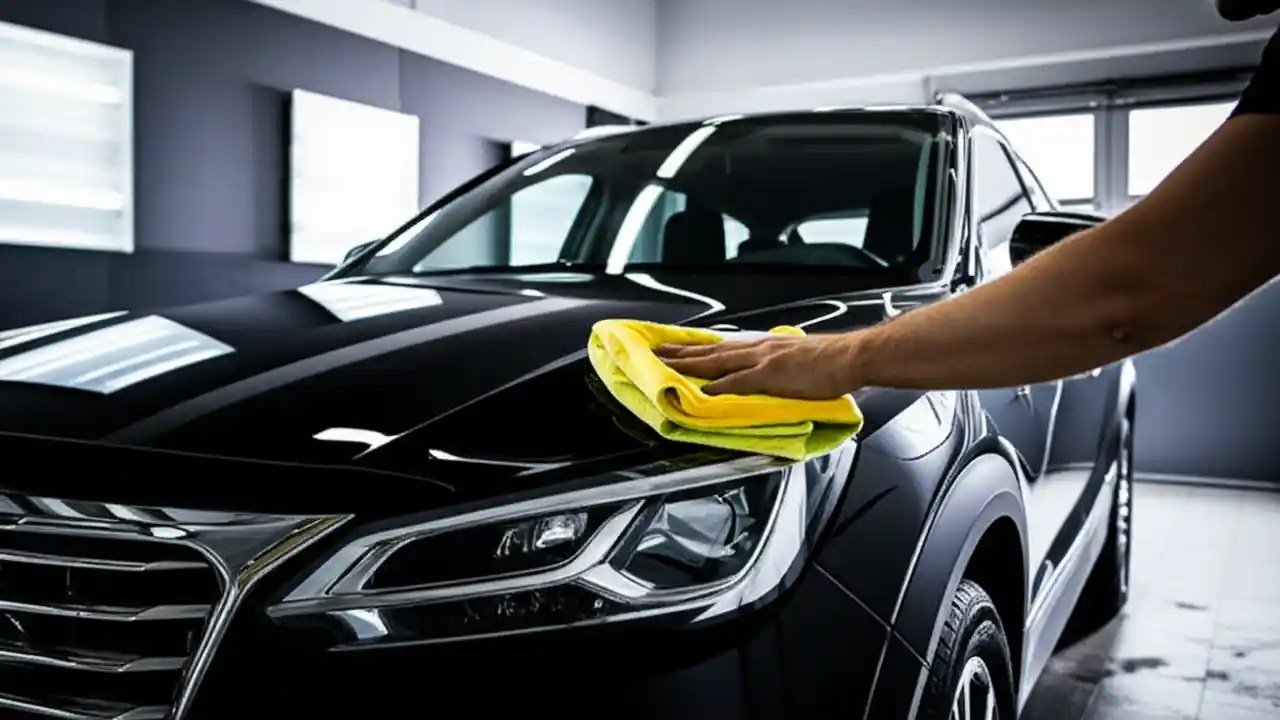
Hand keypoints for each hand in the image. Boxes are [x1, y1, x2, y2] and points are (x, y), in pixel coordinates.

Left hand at [656, 333, 861, 398]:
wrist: (851, 356)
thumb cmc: (831, 360)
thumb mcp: (798, 358)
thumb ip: (778, 364)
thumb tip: (768, 373)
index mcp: (765, 346)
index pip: (724, 346)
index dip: (699, 349)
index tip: (680, 349)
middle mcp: (759, 348)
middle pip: (711, 351)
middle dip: (682, 353)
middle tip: (657, 352)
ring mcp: (763, 361)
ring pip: (717, 362)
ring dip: (689, 364)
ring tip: (666, 365)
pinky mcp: (771, 374)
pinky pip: (739, 381)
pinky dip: (718, 385)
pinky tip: (702, 391)